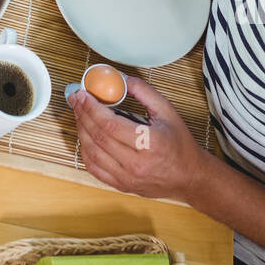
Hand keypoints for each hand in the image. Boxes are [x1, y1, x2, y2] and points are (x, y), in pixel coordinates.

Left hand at [68, 76, 205, 202]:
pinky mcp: (122, 185)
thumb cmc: (180, 144)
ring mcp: (127, 178)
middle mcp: (136, 163)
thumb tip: (122, 79)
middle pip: (98, 137)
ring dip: (81, 131)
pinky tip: (84, 137)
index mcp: (148, 143)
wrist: (189, 177)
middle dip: (82, 115)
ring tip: (78, 115)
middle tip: (75, 100)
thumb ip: (145, 92)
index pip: (109, 124)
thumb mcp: (167, 112)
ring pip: (92, 153)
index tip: (82, 94)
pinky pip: (95, 169)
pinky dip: (85, 152)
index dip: (91, 108)